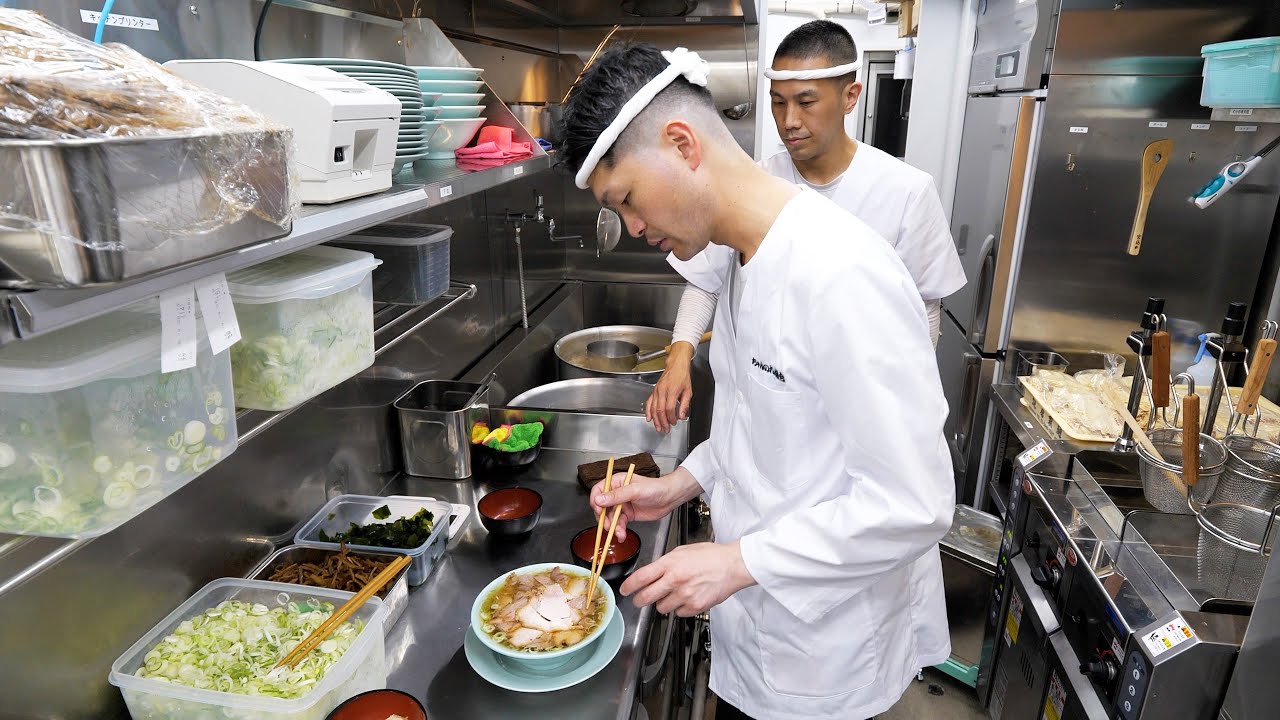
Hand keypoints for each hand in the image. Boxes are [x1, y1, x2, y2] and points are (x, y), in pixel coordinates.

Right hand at [591, 467, 701, 541]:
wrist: (670, 498)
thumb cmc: (655, 488)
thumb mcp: (635, 491)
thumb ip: (616, 495)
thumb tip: (599, 499)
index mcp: (616, 482)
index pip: (599, 490)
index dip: (596, 501)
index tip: (599, 511)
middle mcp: (617, 493)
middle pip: (602, 506)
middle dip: (603, 517)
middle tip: (607, 525)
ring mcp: (622, 505)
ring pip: (610, 517)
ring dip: (612, 526)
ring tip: (618, 532)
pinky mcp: (628, 515)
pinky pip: (619, 523)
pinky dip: (619, 530)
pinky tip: (621, 534)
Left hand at [621, 540, 755, 615]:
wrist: (733, 565)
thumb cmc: (711, 556)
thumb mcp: (682, 551)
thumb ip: (665, 563)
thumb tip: (652, 572)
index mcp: (670, 563)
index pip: (641, 578)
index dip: (628, 586)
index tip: (625, 590)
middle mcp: (675, 580)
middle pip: (646, 597)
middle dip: (639, 600)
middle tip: (639, 600)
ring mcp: (685, 595)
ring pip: (662, 607)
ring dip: (664, 603)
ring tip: (675, 594)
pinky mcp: (695, 606)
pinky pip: (679, 613)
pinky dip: (681, 608)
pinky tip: (688, 598)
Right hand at [646, 343, 694, 432]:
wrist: (676, 365)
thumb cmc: (682, 377)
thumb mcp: (688, 391)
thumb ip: (685, 405)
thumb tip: (682, 416)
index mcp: (672, 391)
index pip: (669, 408)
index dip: (671, 418)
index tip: (674, 423)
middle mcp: (663, 391)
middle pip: (660, 410)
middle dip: (662, 422)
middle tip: (665, 429)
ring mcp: (657, 390)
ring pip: (653, 408)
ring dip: (655, 419)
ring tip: (658, 427)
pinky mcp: (654, 390)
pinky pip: (649, 402)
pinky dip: (648, 411)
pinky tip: (649, 418)